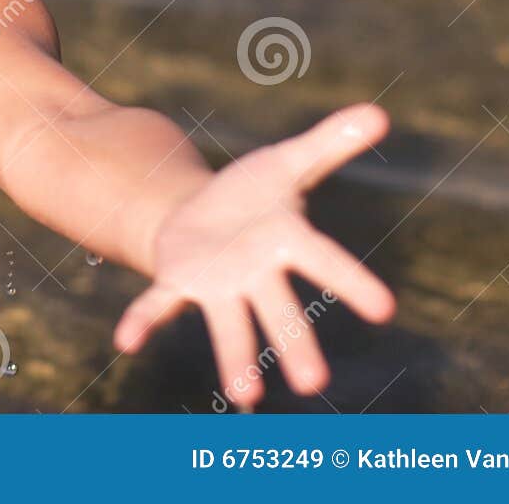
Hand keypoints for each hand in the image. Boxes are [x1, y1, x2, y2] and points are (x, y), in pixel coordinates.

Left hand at [112, 103, 396, 407]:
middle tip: (312, 383)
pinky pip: (160, 305)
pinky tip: (125, 341)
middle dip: (295, 344)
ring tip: (245, 396)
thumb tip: (378, 112)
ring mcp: (218, 284)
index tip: (384, 308)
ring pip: (229, 324)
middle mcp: (258, 274)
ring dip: (236, 357)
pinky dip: (143, 322)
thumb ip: (329, 142)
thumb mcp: (288, 161)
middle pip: (281, 310)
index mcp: (289, 242)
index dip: (353, 282)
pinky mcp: (179, 283)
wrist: (203, 213)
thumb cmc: (256, 194)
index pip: (326, 261)